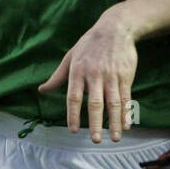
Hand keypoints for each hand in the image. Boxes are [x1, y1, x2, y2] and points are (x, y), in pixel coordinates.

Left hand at [38, 12, 138, 141]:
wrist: (115, 28)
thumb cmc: (89, 44)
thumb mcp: (70, 56)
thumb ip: (58, 76)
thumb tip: (42, 90)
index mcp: (78, 71)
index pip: (74, 96)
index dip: (73, 114)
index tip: (73, 130)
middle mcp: (95, 74)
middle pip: (95, 102)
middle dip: (95, 122)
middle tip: (96, 140)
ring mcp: (112, 75)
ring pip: (113, 102)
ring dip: (114, 122)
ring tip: (114, 138)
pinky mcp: (125, 75)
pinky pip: (126, 97)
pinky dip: (127, 112)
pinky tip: (126, 125)